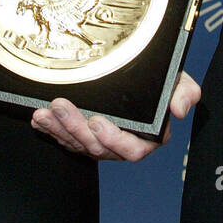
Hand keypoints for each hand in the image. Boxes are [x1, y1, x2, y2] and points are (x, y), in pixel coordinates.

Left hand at [30, 71, 200, 160]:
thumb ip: (184, 92)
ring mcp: (101, 142)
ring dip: (59, 129)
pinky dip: (50, 130)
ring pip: (78, 144)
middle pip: (98, 147)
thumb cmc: (162, 82)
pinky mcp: (82, 137)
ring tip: (44, 112)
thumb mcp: (178, 81)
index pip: (132, 148)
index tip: (97, 122)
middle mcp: (122, 144)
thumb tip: (179, 108)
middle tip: (62, 107)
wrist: (140, 74)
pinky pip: (65, 139)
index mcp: (148, 137)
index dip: (113, 139)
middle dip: (77, 129)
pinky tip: (38, 119)